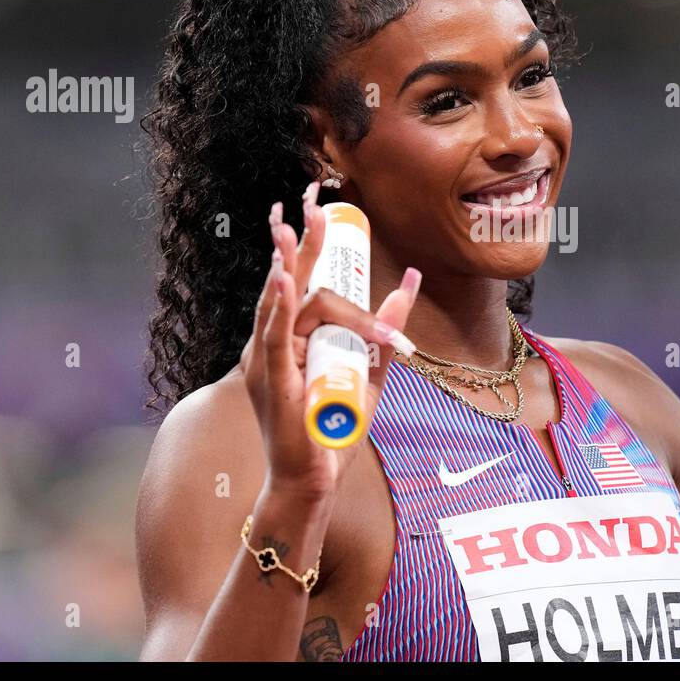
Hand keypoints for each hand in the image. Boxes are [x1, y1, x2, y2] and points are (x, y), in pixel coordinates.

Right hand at [239, 182, 421, 500]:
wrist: (314, 479)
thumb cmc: (333, 429)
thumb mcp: (369, 368)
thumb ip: (386, 327)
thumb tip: (409, 279)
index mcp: (290, 339)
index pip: (297, 282)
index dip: (305, 244)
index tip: (316, 207)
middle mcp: (274, 345)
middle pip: (288, 284)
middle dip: (299, 241)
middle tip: (310, 201)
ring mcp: (270, 364)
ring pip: (285, 305)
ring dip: (290, 264)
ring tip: (293, 226)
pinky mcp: (275, 384)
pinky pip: (275, 340)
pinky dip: (280, 309)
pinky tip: (285, 282)